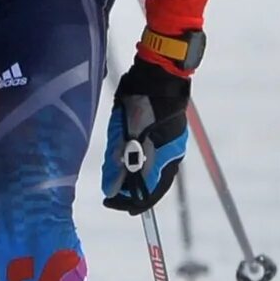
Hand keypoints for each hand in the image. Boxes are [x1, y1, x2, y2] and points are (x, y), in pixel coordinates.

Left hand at [102, 57, 191, 213]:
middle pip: (149, 183)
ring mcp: (169, 144)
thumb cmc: (141, 107)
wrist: (157, 77)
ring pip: (150, 169)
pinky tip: (125, 158)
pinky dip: (136, 161)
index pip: (148, 194)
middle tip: (109, 191)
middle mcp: (169, 156)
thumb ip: (120, 166)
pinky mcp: (165, 132)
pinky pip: (151, 155)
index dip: (129, 203)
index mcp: (163, 161)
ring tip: (114, 176)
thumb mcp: (125, 138)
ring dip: (132, 176)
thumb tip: (112, 192)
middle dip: (128, 190)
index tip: (110, 203)